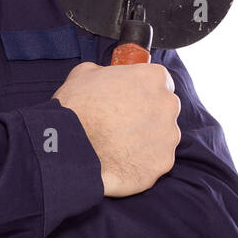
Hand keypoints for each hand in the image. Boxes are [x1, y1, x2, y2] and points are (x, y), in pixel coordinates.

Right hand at [52, 61, 181, 196]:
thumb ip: (106, 74)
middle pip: (164, 108)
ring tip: (119, 144)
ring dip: (146, 139)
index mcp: (152, 78)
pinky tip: (121, 159)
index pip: (159, 80)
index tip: (130, 99)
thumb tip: (106, 78)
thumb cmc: (76, 109)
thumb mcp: (85, 74)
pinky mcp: (162, 163)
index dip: (142, 90)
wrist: (69, 148)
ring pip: (162, 136)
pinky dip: (142, 161)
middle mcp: (167, 105)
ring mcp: (168, 136)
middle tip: (121, 123)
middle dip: (147, 115)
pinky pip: (156, 160)